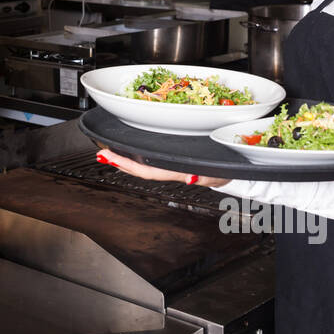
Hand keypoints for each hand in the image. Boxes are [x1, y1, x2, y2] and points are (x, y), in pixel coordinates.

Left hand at [95, 147, 229, 186]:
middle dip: (119, 163)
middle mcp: (169, 171)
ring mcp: (169, 168)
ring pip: (142, 167)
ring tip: (108, 154)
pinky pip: (149, 163)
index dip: (127, 165)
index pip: (147, 170)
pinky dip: (135, 159)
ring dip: (124, 161)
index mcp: (177, 172)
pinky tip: (128, 155)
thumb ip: (203, 176)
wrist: (231, 172)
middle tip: (101, 154)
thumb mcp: (216, 173)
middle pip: (139, 170)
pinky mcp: (171, 164)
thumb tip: (191, 178)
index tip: (111, 157)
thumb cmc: (224, 170)